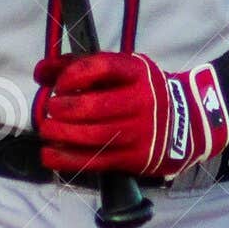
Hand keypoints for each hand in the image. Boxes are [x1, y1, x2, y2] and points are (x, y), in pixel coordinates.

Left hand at [33, 52, 228, 177]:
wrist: (188, 123)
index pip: (101, 67)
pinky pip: (95, 161)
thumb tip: (40, 72)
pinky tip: (49, 154)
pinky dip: (66, 159)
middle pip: (92, 105)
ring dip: (60, 134)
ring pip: (91, 136)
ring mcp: (139, 132)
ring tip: (48, 130)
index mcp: (138, 72)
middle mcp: (141, 101)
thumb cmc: (142, 92)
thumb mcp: (122, 72)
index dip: (72, 75)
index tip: (59, 83)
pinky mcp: (135, 158)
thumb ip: (79, 67)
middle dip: (61, 108)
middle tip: (51, 109)